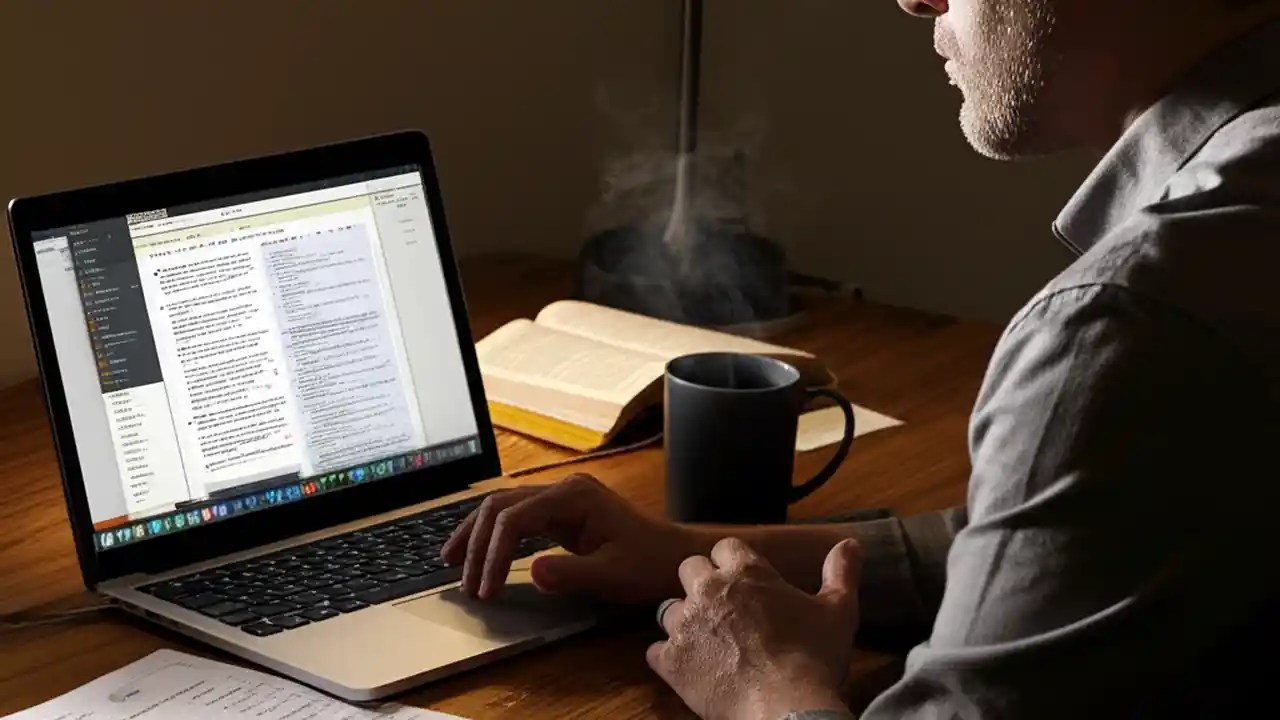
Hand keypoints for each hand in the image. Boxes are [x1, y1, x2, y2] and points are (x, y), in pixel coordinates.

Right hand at [441, 473, 697, 601]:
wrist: (675, 557)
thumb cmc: (649, 565)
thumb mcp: (612, 575)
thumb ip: (571, 574)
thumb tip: (530, 571)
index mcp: (574, 497)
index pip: (514, 518)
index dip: (492, 554)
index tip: (485, 590)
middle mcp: (563, 490)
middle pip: (501, 506)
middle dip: (476, 543)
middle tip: (463, 582)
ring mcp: (562, 498)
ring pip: (504, 507)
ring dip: (477, 534)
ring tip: (449, 561)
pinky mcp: (562, 512)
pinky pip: (518, 518)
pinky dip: (494, 535)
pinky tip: (478, 552)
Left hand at [648, 537, 860, 719]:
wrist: (787, 706)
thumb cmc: (814, 657)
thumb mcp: (838, 610)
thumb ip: (841, 572)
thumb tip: (851, 543)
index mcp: (746, 572)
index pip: (725, 547)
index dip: (733, 563)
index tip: (744, 582)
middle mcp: (709, 590)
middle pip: (689, 568)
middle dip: (701, 584)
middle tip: (722, 610)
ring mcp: (685, 625)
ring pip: (669, 609)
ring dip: (685, 622)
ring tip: (706, 642)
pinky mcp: (670, 661)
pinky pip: (655, 651)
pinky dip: (668, 658)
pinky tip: (689, 669)